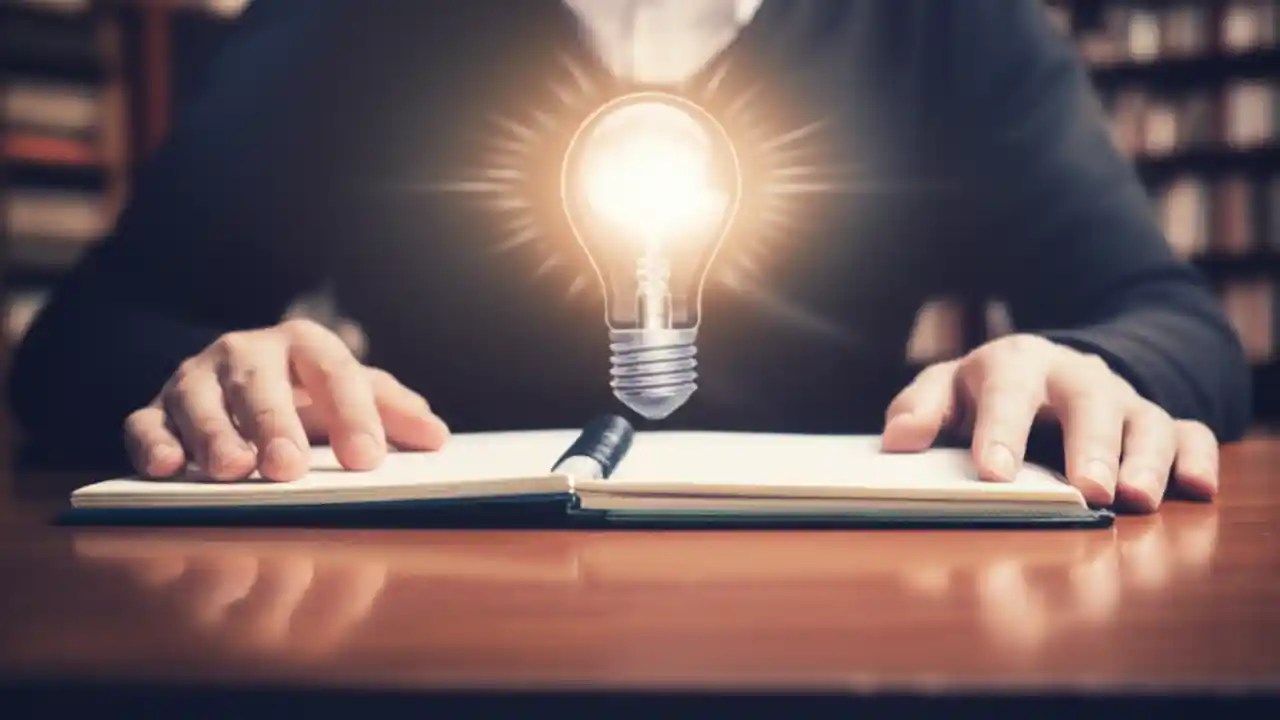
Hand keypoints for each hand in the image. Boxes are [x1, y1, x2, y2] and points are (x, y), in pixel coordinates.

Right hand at [124, 318, 449, 481]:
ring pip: (199, 400)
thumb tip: (437, 437)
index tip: (367, 459)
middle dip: (274, 424)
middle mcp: (245, 352)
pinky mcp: (155, 407)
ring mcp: (195, 378)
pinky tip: (166, 468)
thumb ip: (392, 411)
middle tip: (288, 467)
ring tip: (233, 471)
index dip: (353, 414)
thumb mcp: (352, 393)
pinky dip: (153, 443)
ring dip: (214, 436)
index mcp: (304, 344)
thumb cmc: (309, 393)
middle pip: (260, 382)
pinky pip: (146, 422)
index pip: (333, 371)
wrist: (242, 379)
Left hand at [881, 334, 1218, 511]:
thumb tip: (897, 442)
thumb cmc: (987, 390)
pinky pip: (1189, 433)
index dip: (1001, 431)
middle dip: (1089, 446)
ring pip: (1144, 420)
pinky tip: (1197, 488)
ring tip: (1136, 499)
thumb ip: (920, 409)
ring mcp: (1120, 399)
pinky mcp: (1157, 422)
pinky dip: (1197, 457)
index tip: (994, 474)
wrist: (1046, 368)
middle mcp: (1074, 377)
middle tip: (1088, 491)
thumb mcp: (948, 389)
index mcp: (1014, 364)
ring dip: (1144, 460)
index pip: (1007, 393)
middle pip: (1087, 403)